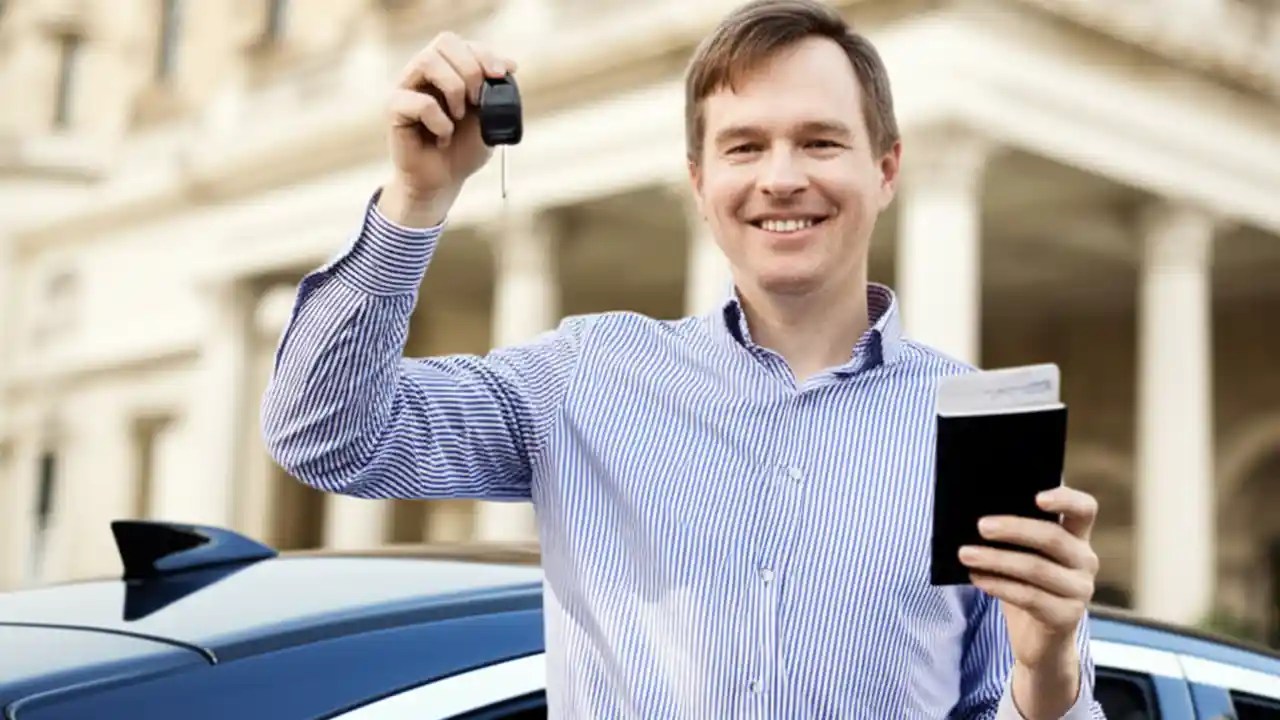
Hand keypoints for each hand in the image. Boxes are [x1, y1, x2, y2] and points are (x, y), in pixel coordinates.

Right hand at [380, 32, 517, 225]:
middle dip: (470, 69)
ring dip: (454, 88)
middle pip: (444, 41)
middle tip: (478, 101)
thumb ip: (498, 91)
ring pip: (427, 61)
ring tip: (459, 116)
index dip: (483, 53)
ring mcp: (406, 88)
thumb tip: (511, 65)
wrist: (444, 181)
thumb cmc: (464, 148)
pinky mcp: (394, 109)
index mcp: (446, 68)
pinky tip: (442, 137)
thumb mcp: (490, 118)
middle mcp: (423, 73)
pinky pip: (420, 102)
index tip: (501, 74)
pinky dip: (440, 121)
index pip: (460, 42)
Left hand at [958, 486, 1099, 715]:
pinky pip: (1028, 596)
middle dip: (1014, 529)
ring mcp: (1079, 590)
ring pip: (1036, 568)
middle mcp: (1085, 561)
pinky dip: (998, 585)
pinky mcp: (1066, 616)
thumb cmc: (1026, 586)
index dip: (1065, 499)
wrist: (1038, 640)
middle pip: (1053, 537)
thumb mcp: (1023, 556)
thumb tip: (977, 514)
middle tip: (980, 526)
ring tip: (966, 554)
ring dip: (996, 559)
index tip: (1037, 497)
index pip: (1084, 509)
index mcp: (1077, 538)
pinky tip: (977, 579)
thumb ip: (1013, 535)